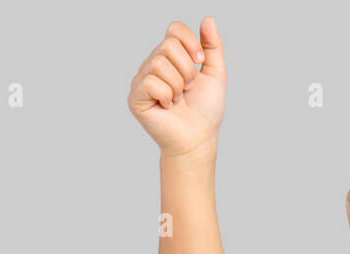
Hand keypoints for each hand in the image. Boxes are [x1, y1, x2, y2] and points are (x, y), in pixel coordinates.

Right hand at [127, 17, 226, 158]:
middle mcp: (153, 65)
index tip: (199, 62)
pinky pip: (150, 82)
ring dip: (177, 84)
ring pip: (159, 63)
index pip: (174, 30)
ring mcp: (141, 81)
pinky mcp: (135, 98)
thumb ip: (212, 46)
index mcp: (170, 57)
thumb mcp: (215, 73)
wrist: (198, 138)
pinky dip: (166, 95)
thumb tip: (207, 19)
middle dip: (187, 69)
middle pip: (168, 45)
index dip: (190, 43)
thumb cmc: (205, 111)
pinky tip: (168, 106)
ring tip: (178, 99)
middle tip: (188, 89)